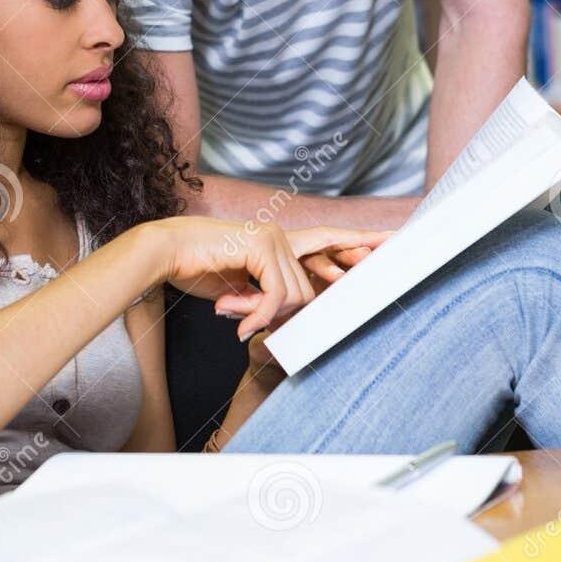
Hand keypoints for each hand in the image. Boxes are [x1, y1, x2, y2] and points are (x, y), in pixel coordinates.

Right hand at [147, 216, 389, 343]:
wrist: (165, 252)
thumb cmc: (195, 270)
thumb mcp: (236, 291)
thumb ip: (264, 298)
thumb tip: (285, 317)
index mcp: (279, 242)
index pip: (330, 240)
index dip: (362, 241)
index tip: (395, 240)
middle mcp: (282, 235)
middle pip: (309, 290)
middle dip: (283, 315)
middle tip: (246, 326)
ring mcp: (274, 237)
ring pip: (297, 294)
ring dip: (266, 316)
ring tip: (235, 318)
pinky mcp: (262, 245)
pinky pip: (278, 294)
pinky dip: (261, 315)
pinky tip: (239, 323)